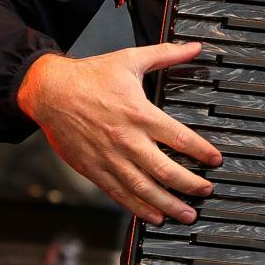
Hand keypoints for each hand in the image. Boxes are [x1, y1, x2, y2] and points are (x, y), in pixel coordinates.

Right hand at [17, 42, 221, 223]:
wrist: (49, 91)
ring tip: (187, 214)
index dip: (202, 152)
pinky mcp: (94, 170)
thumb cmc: (89, 76)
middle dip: (191, 185)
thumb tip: (194, 47)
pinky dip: (138, 208)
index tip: (216, 161)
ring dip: (169, 204)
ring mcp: (110, 158)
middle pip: (166, 170)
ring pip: (144, 189)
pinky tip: (154, 217)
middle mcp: (127, 140)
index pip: (180, 138)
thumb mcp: (130, 59)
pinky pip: (119, 194)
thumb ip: (165, 54)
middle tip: (207, 191)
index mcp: (140, 114)